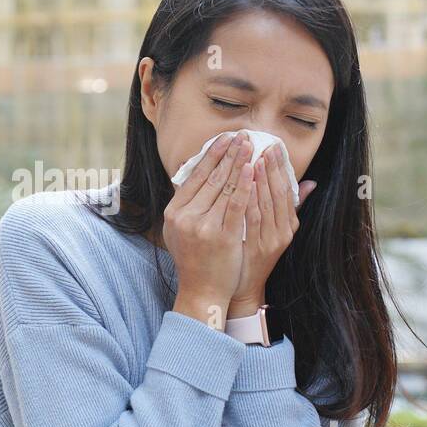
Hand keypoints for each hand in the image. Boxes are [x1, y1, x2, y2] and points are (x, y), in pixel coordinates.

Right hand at [165, 130, 255, 327]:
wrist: (202, 291)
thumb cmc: (194, 259)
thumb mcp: (179, 230)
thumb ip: (186, 204)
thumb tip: (192, 173)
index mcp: (174, 213)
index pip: (195, 176)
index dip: (211, 155)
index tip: (224, 138)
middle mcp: (185, 217)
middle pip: (210, 178)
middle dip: (228, 153)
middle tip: (242, 134)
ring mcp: (203, 227)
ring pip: (224, 187)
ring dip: (239, 163)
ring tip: (251, 145)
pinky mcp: (222, 237)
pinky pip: (236, 205)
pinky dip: (244, 185)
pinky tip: (252, 169)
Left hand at [228, 142, 317, 317]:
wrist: (243, 288)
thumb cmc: (253, 255)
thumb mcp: (275, 230)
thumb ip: (290, 207)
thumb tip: (310, 182)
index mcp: (288, 225)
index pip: (286, 191)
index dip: (280, 168)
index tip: (273, 147)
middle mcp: (282, 233)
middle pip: (278, 195)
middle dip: (271, 168)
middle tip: (264, 145)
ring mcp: (269, 241)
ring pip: (265, 205)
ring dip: (260, 181)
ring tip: (254, 158)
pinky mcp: (254, 249)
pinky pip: (250, 221)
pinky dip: (247, 201)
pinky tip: (242, 186)